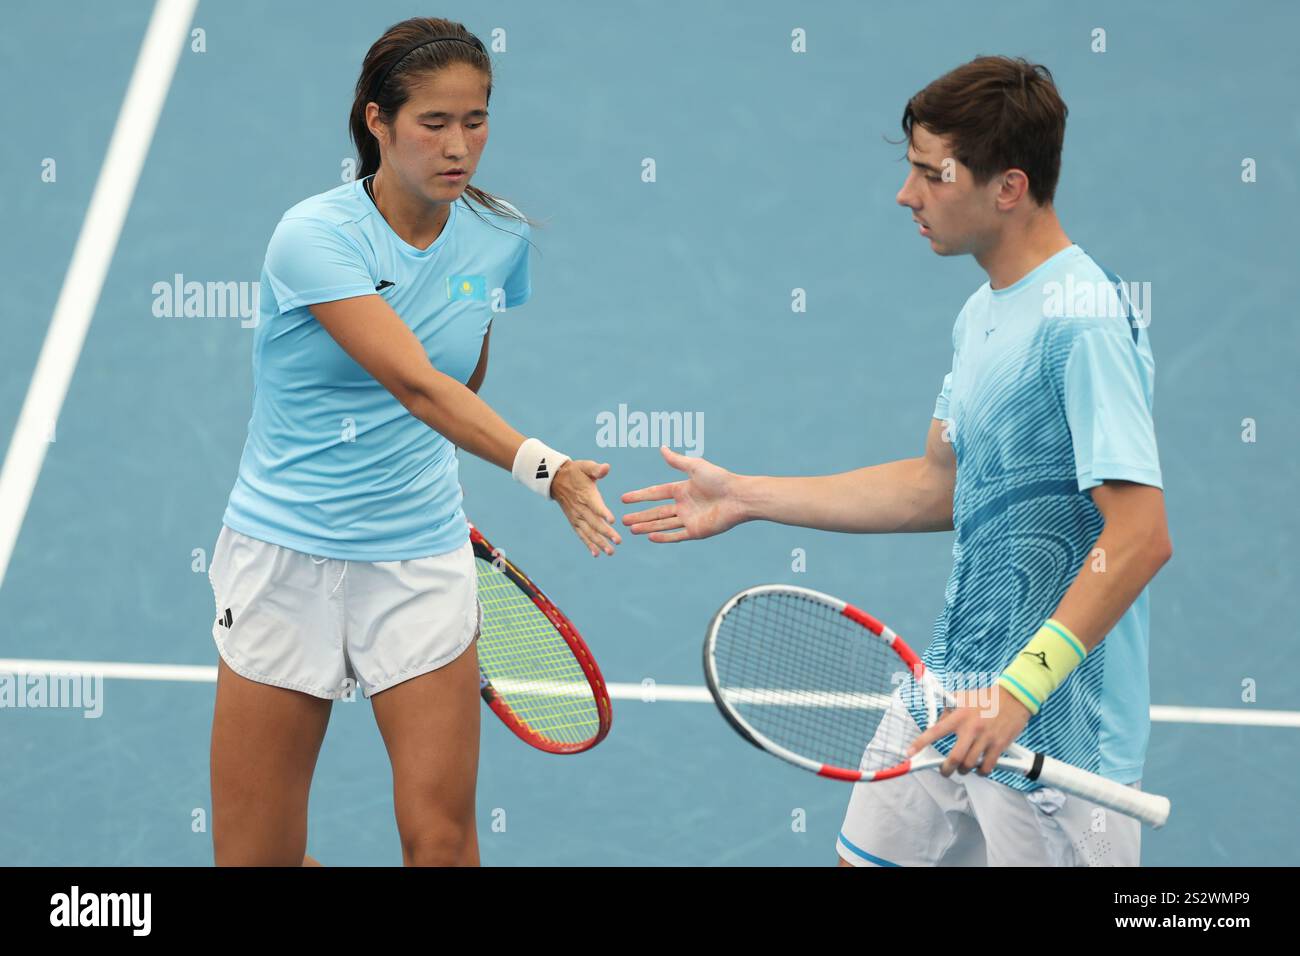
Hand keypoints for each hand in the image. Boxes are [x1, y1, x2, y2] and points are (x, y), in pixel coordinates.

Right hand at [549, 459, 621, 556]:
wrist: (556, 480)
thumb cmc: (576, 472)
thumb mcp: (585, 466)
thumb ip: (596, 469)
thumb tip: (606, 467)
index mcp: (585, 495)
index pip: (595, 505)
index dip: (603, 512)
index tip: (613, 521)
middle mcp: (580, 508)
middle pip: (594, 522)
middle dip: (606, 533)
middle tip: (618, 541)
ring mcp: (576, 517)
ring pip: (589, 532)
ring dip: (599, 542)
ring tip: (610, 552)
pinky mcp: (574, 522)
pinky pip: (581, 534)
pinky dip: (588, 544)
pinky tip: (596, 554)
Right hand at [620, 446, 746, 542]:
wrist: (739, 497)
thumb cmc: (720, 479)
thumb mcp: (695, 467)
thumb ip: (677, 460)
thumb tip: (662, 447)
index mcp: (682, 489)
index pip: (656, 493)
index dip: (640, 495)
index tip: (624, 498)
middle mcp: (684, 505)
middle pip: (657, 512)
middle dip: (640, 516)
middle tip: (622, 520)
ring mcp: (689, 519)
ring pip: (663, 524)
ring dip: (646, 526)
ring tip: (631, 530)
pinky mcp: (697, 531)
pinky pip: (676, 535)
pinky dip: (663, 537)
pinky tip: (649, 537)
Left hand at [905, 685, 1031, 776]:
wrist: (1014, 698)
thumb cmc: (987, 698)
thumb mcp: (962, 697)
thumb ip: (948, 709)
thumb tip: (936, 721)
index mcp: (960, 716)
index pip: (935, 731)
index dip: (921, 743)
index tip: (910, 753)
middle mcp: (971, 728)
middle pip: (954, 758)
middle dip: (946, 769)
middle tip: (944, 770)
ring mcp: (986, 738)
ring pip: (970, 765)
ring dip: (964, 770)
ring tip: (963, 768)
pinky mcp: (999, 746)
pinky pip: (987, 767)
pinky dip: (981, 772)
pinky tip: (979, 768)